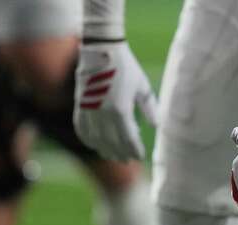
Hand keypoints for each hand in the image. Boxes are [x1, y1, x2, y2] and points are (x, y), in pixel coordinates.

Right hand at [73, 41, 157, 160]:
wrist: (101, 50)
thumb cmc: (126, 67)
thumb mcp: (142, 87)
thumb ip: (150, 108)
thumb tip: (157, 126)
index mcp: (121, 110)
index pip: (128, 139)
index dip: (134, 150)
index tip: (140, 156)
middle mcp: (103, 114)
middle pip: (112, 143)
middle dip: (121, 154)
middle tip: (128, 160)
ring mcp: (89, 110)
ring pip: (96, 140)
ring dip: (105, 150)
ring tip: (112, 156)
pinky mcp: (79, 106)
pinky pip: (82, 129)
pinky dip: (88, 140)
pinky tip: (95, 145)